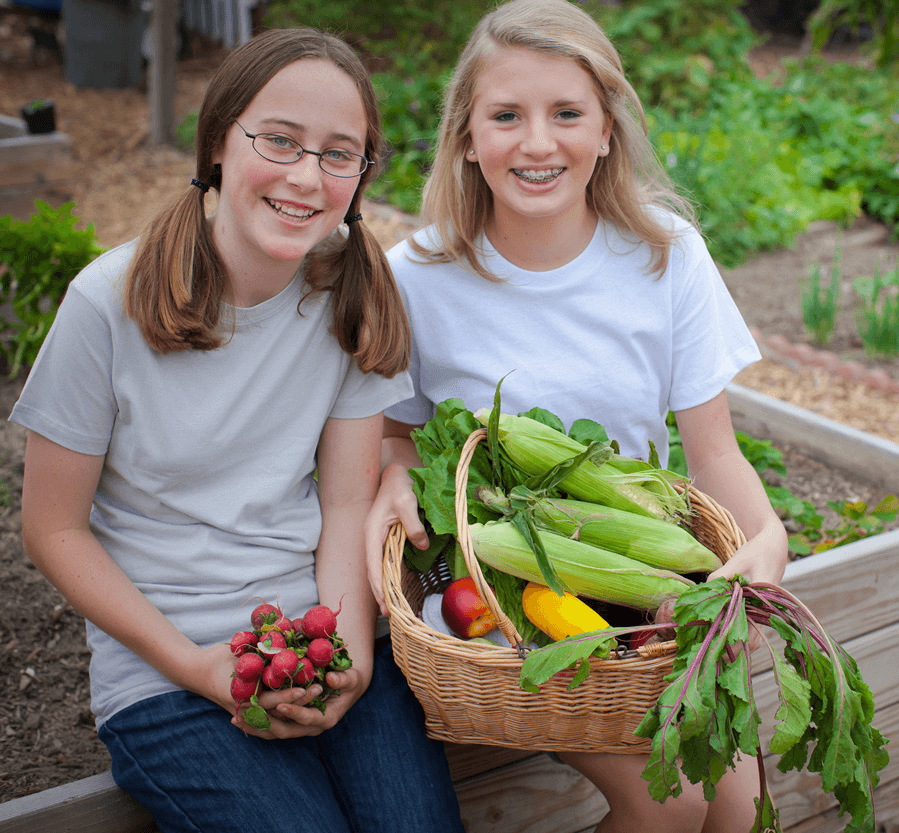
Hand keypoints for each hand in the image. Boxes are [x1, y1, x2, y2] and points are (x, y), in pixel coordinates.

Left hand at [232, 665, 370, 738]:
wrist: (345, 688)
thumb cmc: (348, 681)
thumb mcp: (350, 678)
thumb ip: (343, 679)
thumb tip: (331, 678)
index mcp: (326, 719)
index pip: (307, 719)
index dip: (294, 712)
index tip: (279, 705)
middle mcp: (311, 728)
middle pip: (285, 731)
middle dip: (264, 723)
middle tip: (247, 714)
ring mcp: (299, 728)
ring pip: (275, 732)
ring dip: (255, 726)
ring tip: (235, 718)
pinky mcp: (291, 724)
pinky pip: (271, 728)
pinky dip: (256, 724)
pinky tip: (240, 718)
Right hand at [363, 462, 426, 614]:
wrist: (397, 473)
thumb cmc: (400, 486)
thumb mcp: (407, 503)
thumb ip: (413, 525)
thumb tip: (422, 545)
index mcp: (373, 531)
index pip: (373, 563)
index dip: (378, 584)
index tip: (384, 602)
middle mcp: (373, 538)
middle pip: (374, 570)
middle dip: (379, 592)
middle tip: (389, 614)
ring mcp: (379, 539)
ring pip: (380, 568)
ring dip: (384, 587)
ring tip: (391, 608)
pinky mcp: (388, 538)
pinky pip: (387, 561)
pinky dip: (390, 576)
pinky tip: (396, 588)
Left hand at [707, 537, 783, 652]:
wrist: (774, 545)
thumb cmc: (757, 552)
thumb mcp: (737, 561)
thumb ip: (720, 577)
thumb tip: (703, 592)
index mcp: (763, 601)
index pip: (752, 633)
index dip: (734, 644)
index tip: (715, 647)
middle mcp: (766, 610)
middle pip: (752, 641)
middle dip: (732, 649)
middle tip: (709, 652)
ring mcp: (763, 611)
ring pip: (751, 636)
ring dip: (734, 641)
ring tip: (711, 644)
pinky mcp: (758, 608)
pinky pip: (749, 625)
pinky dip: (735, 629)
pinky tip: (718, 628)